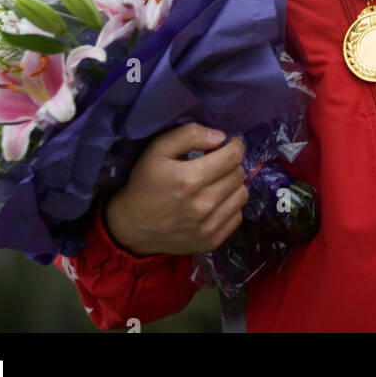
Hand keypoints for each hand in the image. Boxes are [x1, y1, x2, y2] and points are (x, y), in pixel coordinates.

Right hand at [103, 122, 248, 256]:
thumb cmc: (145, 182)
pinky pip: (237, 216)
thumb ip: (190, 134)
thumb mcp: (158, 149)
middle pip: (239, 174)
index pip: (233, 157)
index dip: (234, 146)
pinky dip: (230, 205)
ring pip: (242, 195)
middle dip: (232, 164)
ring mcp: (209, 226)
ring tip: (217, 182)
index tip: (228, 144)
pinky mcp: (211, 241)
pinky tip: (215, 202)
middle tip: (218, 163)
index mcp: (191, 179)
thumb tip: (220, 137)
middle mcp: (204, 205)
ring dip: (233, 185)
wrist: (133, 226)